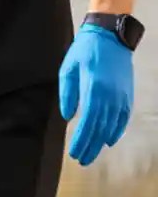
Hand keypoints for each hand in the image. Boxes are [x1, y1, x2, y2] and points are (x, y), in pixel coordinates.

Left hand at [59, 23, 134, 165]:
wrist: (110, 36)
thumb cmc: (85, 51)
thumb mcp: (68, 69)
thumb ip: (67, 94)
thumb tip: (68, 117)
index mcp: (93, 89)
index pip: (87, 122)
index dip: (81, 140)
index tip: (74, 153)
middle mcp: (110, 96)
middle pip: (100, 128)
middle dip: (90, 146)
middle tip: (81, 160)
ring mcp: (121, 96)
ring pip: (112, 126)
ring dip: (101, 142)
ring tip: (91, 154)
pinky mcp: (127, 94)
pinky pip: (123, 118)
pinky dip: (116, 131)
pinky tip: (108, 140)